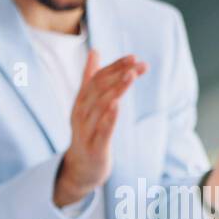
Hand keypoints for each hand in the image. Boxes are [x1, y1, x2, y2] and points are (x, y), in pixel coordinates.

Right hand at [55, 51, 147, 206]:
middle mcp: (80, 114)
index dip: (114, 67)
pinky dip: (108, 119)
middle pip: (98, 90)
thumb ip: (89, 77)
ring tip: (130, 77)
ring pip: (100, 108)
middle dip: (118, 76)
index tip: (134, 57)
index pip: (96, 79)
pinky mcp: (94, 148)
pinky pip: (101, 132)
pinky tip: (117, 106)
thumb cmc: (87, 131)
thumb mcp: (87, 104)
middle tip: (138, 65)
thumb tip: (94, 50)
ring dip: (115, 91)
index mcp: (81, 102)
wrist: (80, 168)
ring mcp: (86, 132)